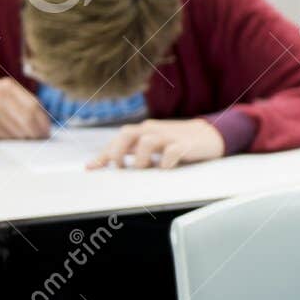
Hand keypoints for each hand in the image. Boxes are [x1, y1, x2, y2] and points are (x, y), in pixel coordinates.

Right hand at [0, 78, 51, 139]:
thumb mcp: (2, 101)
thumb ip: (21, 108)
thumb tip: (45, 127)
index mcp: (8, 85)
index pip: (35, 104)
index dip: (43, 120)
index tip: (47, 132)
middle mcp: (1, 93)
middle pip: (30, 115)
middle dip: (37, 131)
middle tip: (40, 141)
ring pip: (21, 127)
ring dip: (25, 138)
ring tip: (25, 141)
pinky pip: (9, 135)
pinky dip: (12, 140)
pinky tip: (9, 140)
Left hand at [87, 118, 224, 170]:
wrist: (209, 134)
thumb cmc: (175, 142)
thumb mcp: (153, 144)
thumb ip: (132, 151)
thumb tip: (106, 162)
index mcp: (143, 130)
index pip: (118, 139)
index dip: (103, 155)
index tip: (91, 168)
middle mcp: (153, 130)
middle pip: (127, 134)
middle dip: (118, 152)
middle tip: (119, 168)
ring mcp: (169, 136)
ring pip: (147, 142)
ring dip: (141, 159)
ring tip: (144, 169)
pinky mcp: (185, 144)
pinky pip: (172, 152)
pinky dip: (166, 162)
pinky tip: (165, 169)